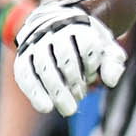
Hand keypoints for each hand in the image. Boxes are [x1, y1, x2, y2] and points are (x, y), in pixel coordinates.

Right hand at [13, 1, 124, 117]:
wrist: (56, 26)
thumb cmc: (86, 43)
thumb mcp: (105, 48)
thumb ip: (112, 62)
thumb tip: (111, 81)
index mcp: (78, 26)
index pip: (86, 43)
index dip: (91, 63)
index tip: (92, 74)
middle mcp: (54, 32)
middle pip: (65, 55)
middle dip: (75, 79)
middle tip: (81, 96)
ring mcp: (36, 44)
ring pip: (44, 65)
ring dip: (56, 90)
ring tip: (68, 110)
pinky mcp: (23, 57)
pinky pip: (25, 73)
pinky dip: (34, 92)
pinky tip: (45, 108)